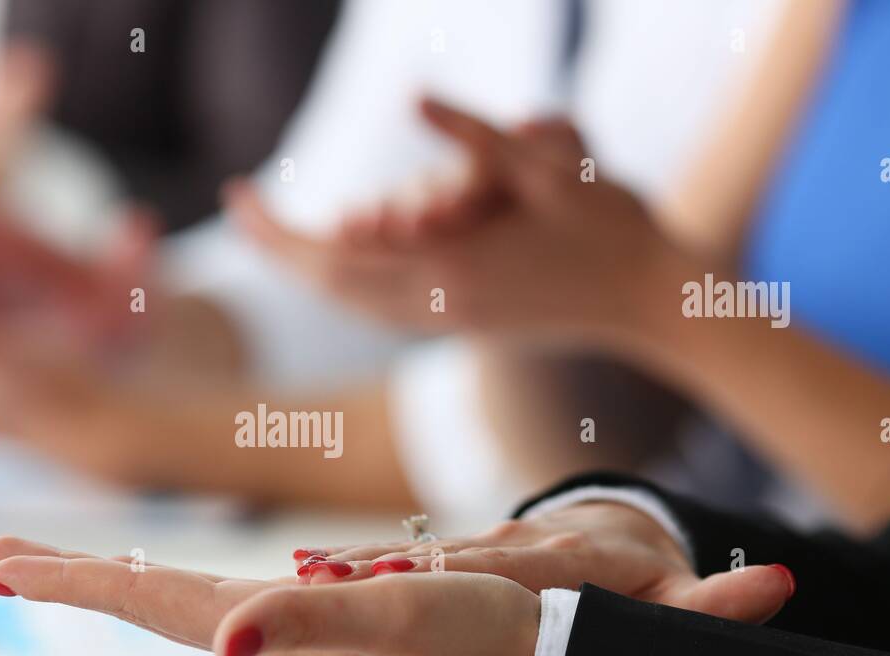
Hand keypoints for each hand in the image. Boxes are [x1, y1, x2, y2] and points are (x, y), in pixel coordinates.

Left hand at [0, 536, 539, 655]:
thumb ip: (310, 624)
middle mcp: (265, 637)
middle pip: (140, 603)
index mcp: (268, 628)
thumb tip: (219, 646)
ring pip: (172, 605)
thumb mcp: (402, 610)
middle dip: (64, 579)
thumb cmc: (485, 632)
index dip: (67, 581)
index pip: (143, 599)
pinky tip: (171, 592)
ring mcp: (288, 637)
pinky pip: (216, 606)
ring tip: (56, 568)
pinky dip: (171, 587)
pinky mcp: (316, 630)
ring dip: (109, 583)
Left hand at [225, 98, 675, 352]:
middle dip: (280, 249)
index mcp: (450, 270)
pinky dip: (345, 283)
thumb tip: (411, 96)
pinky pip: (380, 308)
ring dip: (310, 268)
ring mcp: (448, 321)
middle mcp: (437, 305)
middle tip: (241, 209)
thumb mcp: (547, 168)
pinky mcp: (462, 325)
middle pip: (330, 285)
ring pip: (353, 301)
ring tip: (276, 235)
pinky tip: (337, 260)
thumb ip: (475, 135)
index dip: (279, 234)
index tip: (237, 198)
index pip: (334, 259)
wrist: (652, 305)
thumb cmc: (611, 229)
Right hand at [289, 501, 794, 624]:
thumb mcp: (689, 595)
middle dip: (381, 567)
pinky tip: (293, 573)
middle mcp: (517, 544)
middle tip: (312, 581)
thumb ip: (720, 602)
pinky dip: (346, 568)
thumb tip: (774, 583)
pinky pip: (394, 563)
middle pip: (443, 555)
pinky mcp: (450, 558)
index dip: (457, 568)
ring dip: (350, 565)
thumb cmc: (647, 581)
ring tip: (289, 577)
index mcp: (573, 554)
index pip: (510, 562)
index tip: (401, 577)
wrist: (615, 537)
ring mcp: (478, 547)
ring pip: (409, 555)